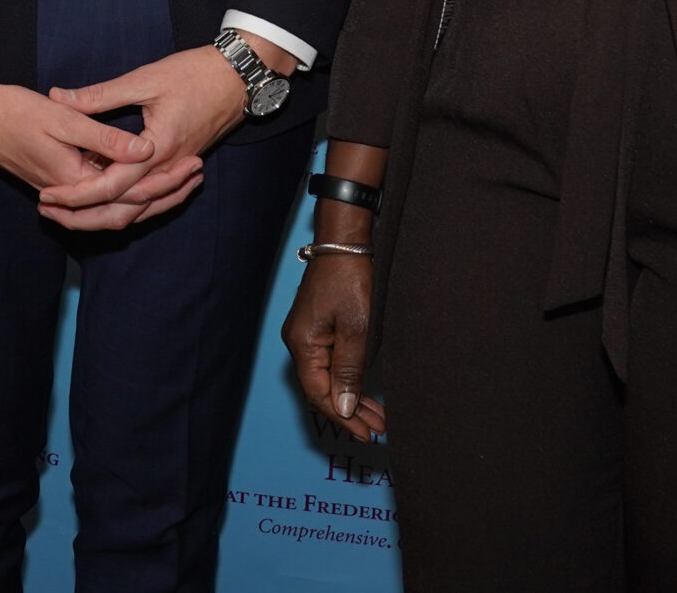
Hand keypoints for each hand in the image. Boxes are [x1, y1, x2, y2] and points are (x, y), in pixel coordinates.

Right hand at [0, 77, 175, 227]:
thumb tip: (145, 149)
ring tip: (184, 177)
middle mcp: (70, 193)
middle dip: (164, 193)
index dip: (164, 179)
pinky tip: (147, 174)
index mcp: (73, 179)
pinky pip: (102, 198)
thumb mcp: (61, 118)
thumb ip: (103, 136)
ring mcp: (64, 191)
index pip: (127, 191)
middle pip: (127, 207)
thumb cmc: (13, 111)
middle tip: (196, 173)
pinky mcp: (62, 183)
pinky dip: (129, 192)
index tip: (192, 162)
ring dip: (150, 195)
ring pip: (115, 207)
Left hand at [45, 37, 284, 229]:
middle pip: (123, 210)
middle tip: (49, 212)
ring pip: (139, 211)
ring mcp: (176, 171)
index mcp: (156, 148)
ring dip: (103, 216)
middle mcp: (167, 168)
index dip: (76, 195)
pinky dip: (129, 206)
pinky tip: (109, 202)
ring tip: (70, 214)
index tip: (48, 196)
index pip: (110, 186)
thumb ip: (100, 95)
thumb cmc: (194, 73)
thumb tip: (59, 97)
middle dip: (83, 217)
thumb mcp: (144, 79)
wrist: (237, 77)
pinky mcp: (180, 167)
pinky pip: (153, 200)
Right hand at [283, 253, 385, 439]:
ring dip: (351, 396)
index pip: (319, 394)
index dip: (342, 417)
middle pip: (322, 388)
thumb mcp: (357, 329)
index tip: (366, 433)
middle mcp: (299, 342)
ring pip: (328, 377)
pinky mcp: (318, 326)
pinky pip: (330, 362)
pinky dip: (348, 378)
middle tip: (377, 428)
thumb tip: (343, 408)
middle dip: (350, 411)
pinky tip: (363, 389)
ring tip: (376, 416)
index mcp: (303, 344)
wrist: (345, 243)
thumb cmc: (350, 280)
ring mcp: (307, 334)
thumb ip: (349, 371)